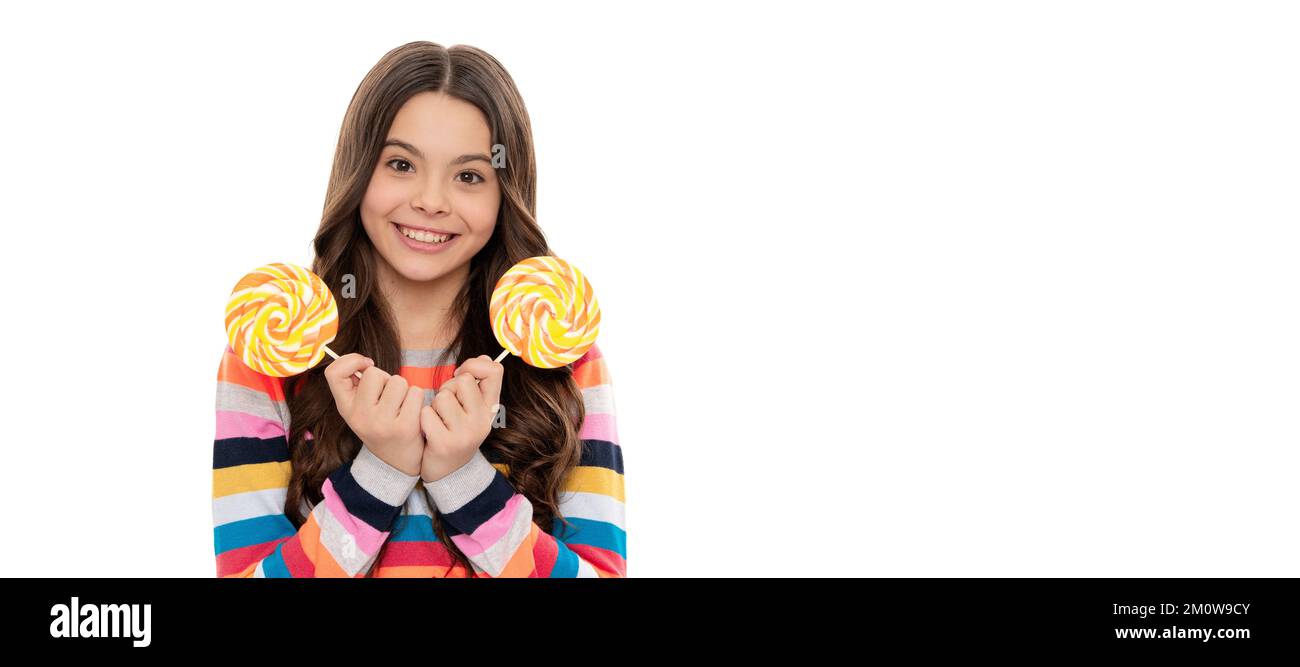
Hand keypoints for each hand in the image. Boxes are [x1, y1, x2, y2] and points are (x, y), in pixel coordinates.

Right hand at [324, 353, 424, 476]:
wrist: (398, 463)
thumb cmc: (381, 425)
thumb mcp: (359, 409)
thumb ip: (356, 385)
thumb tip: (364, 362)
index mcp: (346, 409)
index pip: (333, 373)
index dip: (351, 360)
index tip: (365, 365)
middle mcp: (360, 417)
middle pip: (374, 373)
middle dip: (386, 379)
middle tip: (388, 398)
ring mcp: (382, 423)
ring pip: (398, 381)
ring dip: (403, 389)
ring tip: (400, 406)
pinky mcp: (405, 427)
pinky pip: (415, 392)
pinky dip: (417, 398)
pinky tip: (412, 413)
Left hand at [420, 355, 503, 482]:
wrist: (449, 473)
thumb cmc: (457, 432)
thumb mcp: (474, 410)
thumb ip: (478, 385)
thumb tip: (485, 358)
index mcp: (491, 410)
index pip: (494, 371)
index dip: (475, 365)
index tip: (462, 375)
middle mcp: (482, 421)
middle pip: (463, 381)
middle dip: (449, 388)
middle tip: (447, 407)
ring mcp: (464, 434)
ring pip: (442, 396)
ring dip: (434, 405)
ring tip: (439, 420)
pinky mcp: (444, 444)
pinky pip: (426, 413)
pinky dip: (423, 419)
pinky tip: (429, 431)